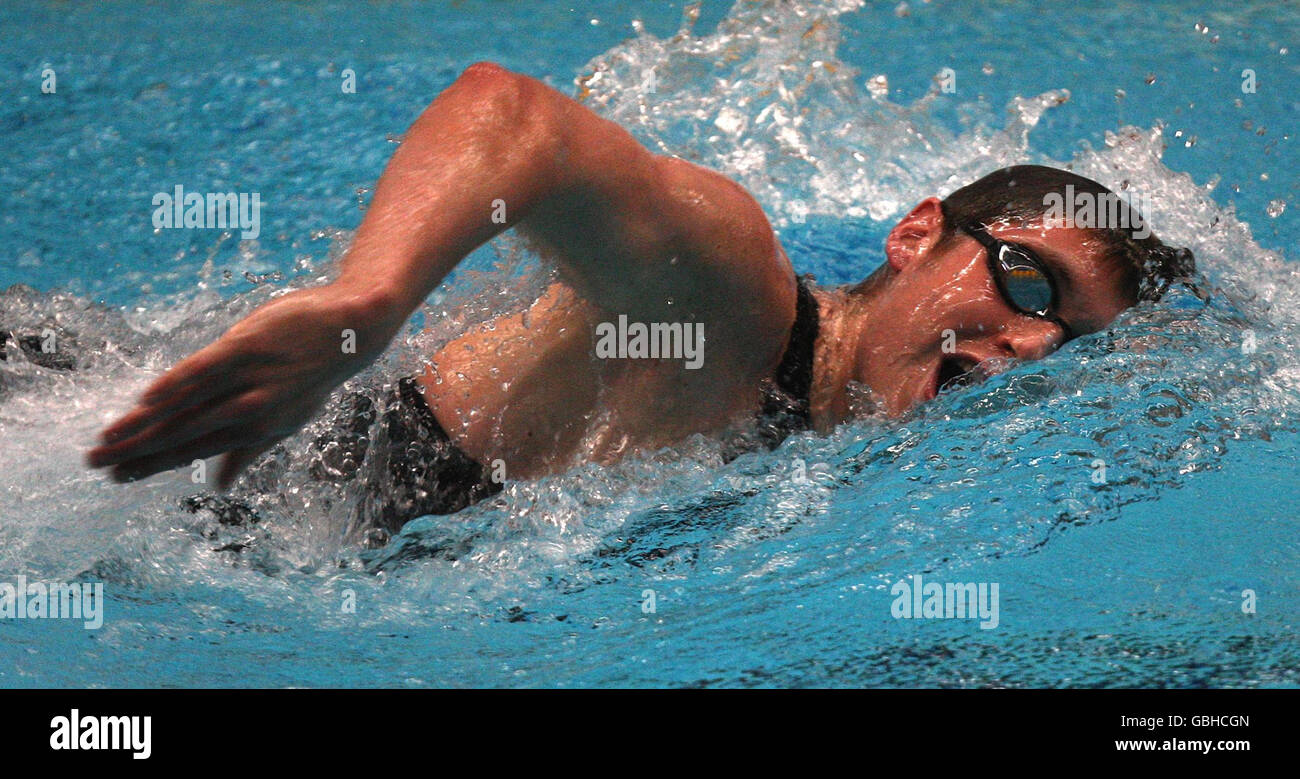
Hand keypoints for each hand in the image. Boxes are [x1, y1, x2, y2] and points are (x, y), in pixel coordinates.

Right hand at [86, 282, 406, 488]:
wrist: (352, 331)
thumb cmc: (314, 374)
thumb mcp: (287, 419)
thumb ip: (249, 450)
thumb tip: (220, 486)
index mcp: (259, 430)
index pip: (197, 451)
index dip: (157, 465)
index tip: (120, 478)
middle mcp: (253, 410)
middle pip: (185, 434)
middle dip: (138, 451)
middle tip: (96, 466)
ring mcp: (251, 380)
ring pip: (189, 408)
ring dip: (145, 424)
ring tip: (108, 438)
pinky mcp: (249, 347)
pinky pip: (206, 370)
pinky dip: (177, 384)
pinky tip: (147, 399)